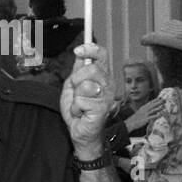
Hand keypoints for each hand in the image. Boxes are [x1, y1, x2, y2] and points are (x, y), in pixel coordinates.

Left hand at [60, 43, 112, 157]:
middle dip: (77, 79)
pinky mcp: (102, 109)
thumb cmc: (78, 110)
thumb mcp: (72, 86)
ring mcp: (107, 97)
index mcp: (102, 76)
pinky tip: (81, 113)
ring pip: (86, 85)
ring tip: (79, 105)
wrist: (80, 132)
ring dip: (76, 96)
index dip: (91, 49)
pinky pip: (81, 101)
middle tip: (76, 90)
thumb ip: (77, 71)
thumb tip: (80, 54)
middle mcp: (108, 85)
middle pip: (92, 69)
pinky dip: (75, 108)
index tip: (78, 51)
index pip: (102, 56)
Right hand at [125, 99, 163, 132]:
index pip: (150, 103)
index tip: (161, 97)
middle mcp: (144, 110)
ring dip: (158, 108)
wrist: (130, 123)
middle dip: (159, 102)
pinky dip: (156, 115)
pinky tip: (160, 114)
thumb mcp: (140, 112)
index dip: (156, 100)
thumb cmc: (135, 118)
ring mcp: (145, 114)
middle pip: (153, 105)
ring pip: (153, 110)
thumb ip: (145, 110)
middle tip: (165, 100)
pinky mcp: (145, 119)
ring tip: (163, 106)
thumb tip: (150, 108)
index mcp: (143, 108)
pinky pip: (152, 117)